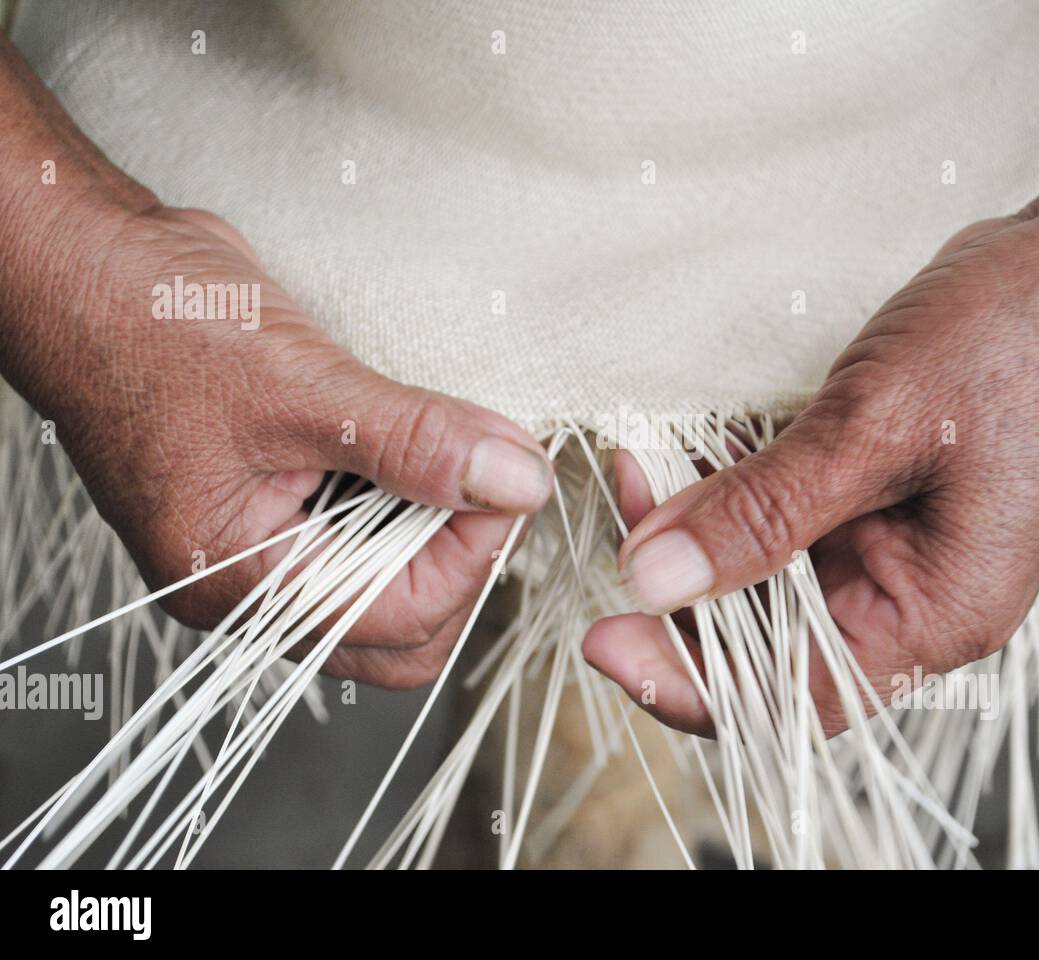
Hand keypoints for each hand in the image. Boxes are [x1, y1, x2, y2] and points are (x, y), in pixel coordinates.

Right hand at [11, 205, 552, 687]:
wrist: (94, 271)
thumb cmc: (155, 325)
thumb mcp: (301, 383)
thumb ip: (416, 441)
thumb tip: (514, 480)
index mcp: (240, 579)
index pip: (399, 616)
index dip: (474, 552)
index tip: (510, 477)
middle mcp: (252, 584)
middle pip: (400, 630)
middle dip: (463, 562)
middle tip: (491, 478)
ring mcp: (268, 550)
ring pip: (390, 589)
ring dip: (442, 534)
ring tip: (462, 456)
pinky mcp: (284, 510)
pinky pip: (370, 539)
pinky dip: (414, 506)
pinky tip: (426, 450)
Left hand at [583, 215, 1038, 734]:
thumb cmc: (1023, 345)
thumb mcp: (875, 430)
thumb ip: (762, 514)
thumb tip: (652, 579)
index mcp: (935, 613)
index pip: (792, 700)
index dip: (688, 683)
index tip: (602, 639)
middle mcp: (914, 594)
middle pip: (768, 636)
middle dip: (683, 585)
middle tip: (625, 510)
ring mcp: (898, 541)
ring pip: (768, 569)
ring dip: (703, 527)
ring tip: (646, 464)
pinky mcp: (880, 489)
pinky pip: (789, 512)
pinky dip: (737, 485)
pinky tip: (695, 444)